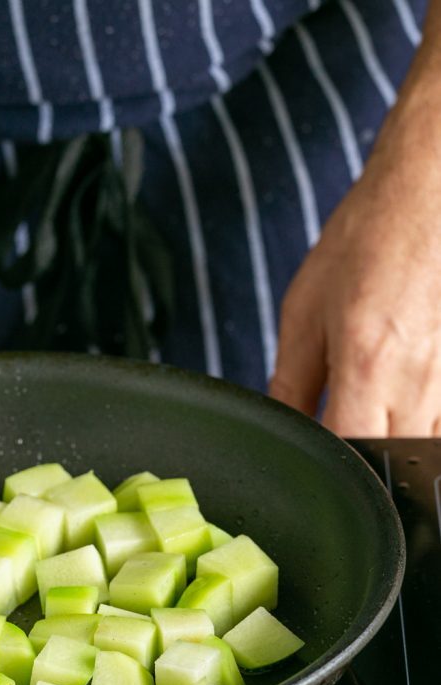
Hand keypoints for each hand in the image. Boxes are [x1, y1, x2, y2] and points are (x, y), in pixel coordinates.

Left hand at [270, 55, 440, 435]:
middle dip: (361, 471)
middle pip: (392, 467)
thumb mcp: (305, 313)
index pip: (348, 455)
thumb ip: (291, 383)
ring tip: (368, 424)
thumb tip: (281, 429)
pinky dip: (423, 431)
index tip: (309, 465)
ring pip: (427, 452)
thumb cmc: (367, 241)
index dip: (327, 472)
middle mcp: (419, 382)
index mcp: (367, 367)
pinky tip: (397, 411)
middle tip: (336, 451)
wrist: (428, 191)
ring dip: (395, 453)